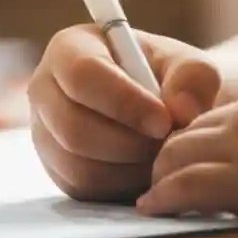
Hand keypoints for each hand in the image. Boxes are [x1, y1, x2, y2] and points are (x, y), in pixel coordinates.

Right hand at [28, 25, 220, 202]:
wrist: (160, 110)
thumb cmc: (168, 79)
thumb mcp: (188, 66)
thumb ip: (193, 77)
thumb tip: (181, 110)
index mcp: (69, 50)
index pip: (82, 75)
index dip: (124, 102)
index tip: (164, 122)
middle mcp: (44, 90)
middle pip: (73, 127)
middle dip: (129, 143)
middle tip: (167, 144)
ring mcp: (44, 132)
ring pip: (78, 164)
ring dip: (128, 168)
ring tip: (161, 156)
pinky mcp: (56, 168)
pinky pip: (83, 187)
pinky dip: (120, 185)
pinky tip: (144, 169)